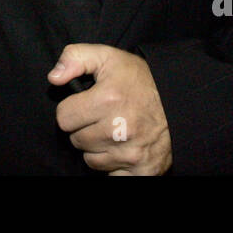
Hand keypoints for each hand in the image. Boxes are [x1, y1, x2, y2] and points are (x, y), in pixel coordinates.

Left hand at [49, 43, 171, 174]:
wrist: (179, 102)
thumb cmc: (139, 80)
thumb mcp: (107, 57)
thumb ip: (75, 58)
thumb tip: (53, 78)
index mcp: (108, 99)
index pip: (63, 118)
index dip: (72, 110)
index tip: (86, 105)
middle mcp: (120, 129)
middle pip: (76, 141)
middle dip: (84, 129)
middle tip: (102, 117)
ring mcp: (132, 153)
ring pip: (90, 161)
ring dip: (97, 148)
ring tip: (113, 131)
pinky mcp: (142, 171)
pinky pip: (110, 176)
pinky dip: (113, 165)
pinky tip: (122, 149)